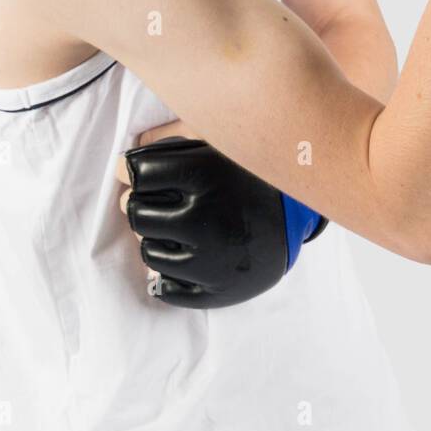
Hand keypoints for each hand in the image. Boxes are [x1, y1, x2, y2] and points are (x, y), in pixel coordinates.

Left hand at [115, 120, 327, 308]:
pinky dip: (166, 271)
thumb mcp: (220, 142)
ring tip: (174, 227)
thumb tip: (126, 157)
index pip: (138, 173)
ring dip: (153, 237)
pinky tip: (181, 254)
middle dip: (139, 203)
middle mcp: (206, 219)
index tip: (140, 171)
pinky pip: (165, 286)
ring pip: (147, 251)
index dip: (134, 170)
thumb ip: (172, 140)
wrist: (304, 217)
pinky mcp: (216, 291)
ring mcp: (211, 260)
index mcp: (206, 174)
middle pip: (136, 213)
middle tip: (155, 200)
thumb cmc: (254, 173)